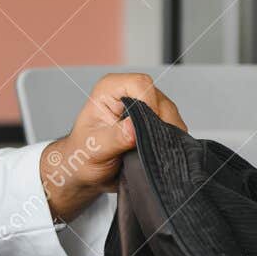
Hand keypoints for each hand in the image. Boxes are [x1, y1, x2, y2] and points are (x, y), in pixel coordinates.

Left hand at [40, 73, 185, 220]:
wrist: (86, 171)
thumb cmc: (82, 156)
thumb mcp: (94, 149)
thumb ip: (114, 138)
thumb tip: (133, 129)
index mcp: (110, 89)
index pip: (141, 84)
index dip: (148, 105)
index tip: (143, 130)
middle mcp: (130, 93)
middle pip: (160, 100)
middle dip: (158, 125)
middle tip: (145, 148)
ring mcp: (146, 107)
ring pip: (170, 115)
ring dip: (164, 135)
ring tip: (146, 152)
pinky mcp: (156, 121)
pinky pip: (174, 127)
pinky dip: (169, 141)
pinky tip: (155, 152)